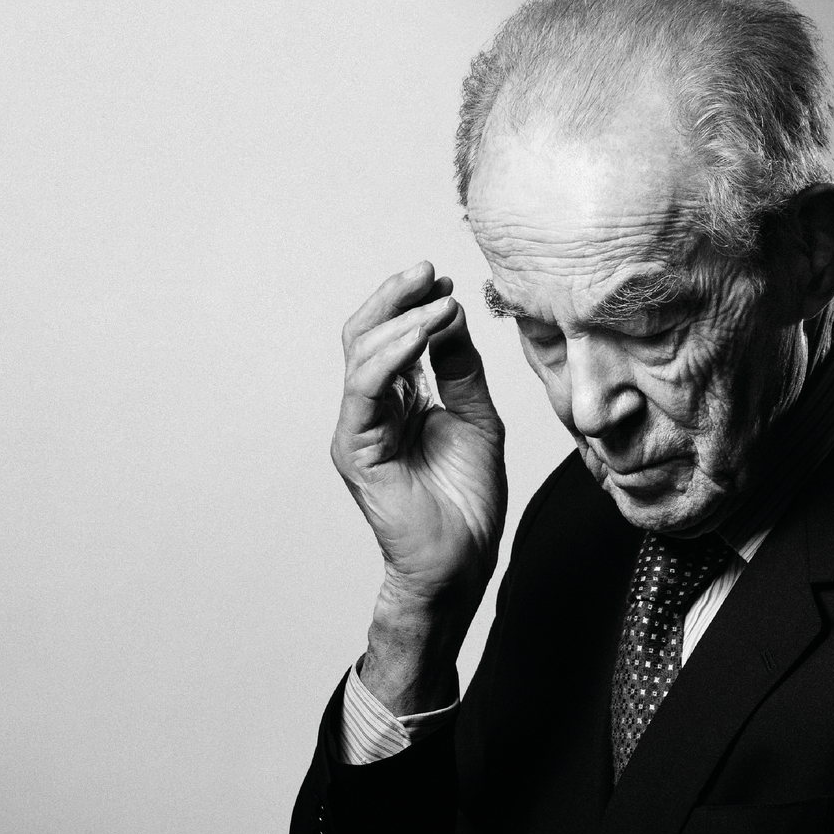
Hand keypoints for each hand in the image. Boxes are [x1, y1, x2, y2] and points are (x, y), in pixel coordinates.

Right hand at [332, 263, 505, 708]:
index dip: (412, 304)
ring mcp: (359, 428)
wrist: (460, 561)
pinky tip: (422, 334)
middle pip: (365, 335)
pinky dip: (392, 354)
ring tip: (438, 304)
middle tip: (429, 273)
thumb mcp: (476, 417)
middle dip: (395, 297)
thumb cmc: (466, 500)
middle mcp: (371, 410)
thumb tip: (453, 316)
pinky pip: (365, 389)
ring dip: (401, 320)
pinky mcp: (356, 449)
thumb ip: (460, 369)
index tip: (445, 281)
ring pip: (361, 354)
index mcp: (396, 400)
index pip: (389, 336)